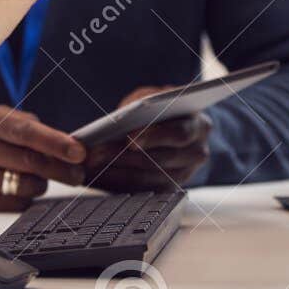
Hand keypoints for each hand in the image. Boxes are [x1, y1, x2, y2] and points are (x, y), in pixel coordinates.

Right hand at [0, 102, 86, 209]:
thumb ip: (16, 120)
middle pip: (27, 160)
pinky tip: (20, 188)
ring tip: (42, 176)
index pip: (23, 131)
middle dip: (60, 168)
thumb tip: (56, 135)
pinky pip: (11, 203)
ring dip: (42, 183)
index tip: (78, 150)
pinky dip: (24, 197)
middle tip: (77, 172)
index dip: (55, 141)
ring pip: (22, 185)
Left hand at [83, 86, 212, 192]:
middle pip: (160, 160)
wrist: (177, 127)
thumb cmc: (161, 108)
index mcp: (199, 126)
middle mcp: (197, 154)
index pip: (178, 134)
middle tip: (95, 153)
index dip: (153, 137)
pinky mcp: (169, 190)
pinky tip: (95, 176)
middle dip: (124, 157)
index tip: (128, 139)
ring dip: (116, 173)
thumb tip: (117, 119)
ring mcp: (184, 175)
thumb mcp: (155, 97)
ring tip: (89, 165)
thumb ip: (143, 104)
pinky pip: (141, 191)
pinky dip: (116, 183)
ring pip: (148, 179)